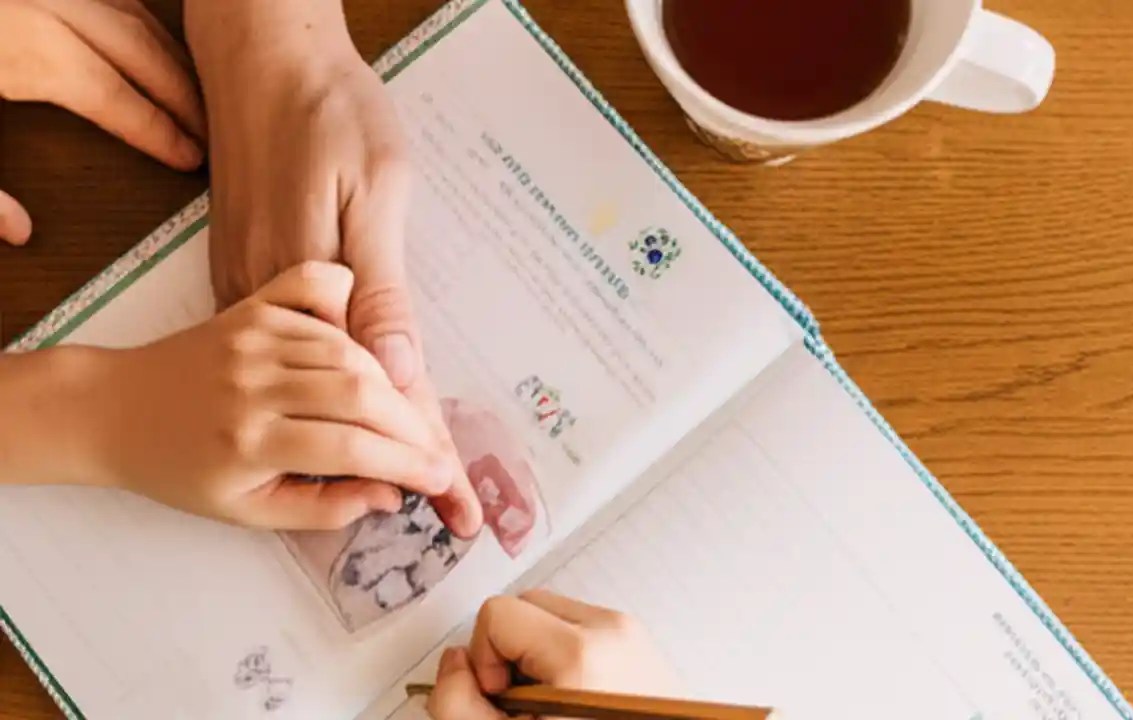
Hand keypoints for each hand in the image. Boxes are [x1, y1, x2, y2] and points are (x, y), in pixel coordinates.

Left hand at [0, 0, 203, 244]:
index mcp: (23, 47)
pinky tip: (140, 45)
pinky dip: (131, 20)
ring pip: (127, 8)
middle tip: (210, 130)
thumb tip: (18, 230)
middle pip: (137, 45)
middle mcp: (41, 3)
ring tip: (188, 90)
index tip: (191, 157)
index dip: (157, 129)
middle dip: (181, 90)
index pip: (113, 94)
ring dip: (165, 50)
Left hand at [82, 262, 457, 529]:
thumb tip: (388, 495)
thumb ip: (322, 508)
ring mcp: (253, 339)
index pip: (351, 447)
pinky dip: (358, 327)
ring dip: (391, 384)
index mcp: (249, 442)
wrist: (114, 410)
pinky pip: (322, 300)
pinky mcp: (252, 309)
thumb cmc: (180, 468)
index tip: (437, 478)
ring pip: (350, 350)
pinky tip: (373, 359)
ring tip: (405, 416)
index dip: (407, 463)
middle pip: (362, 393)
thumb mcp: (247, 511)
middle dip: (411, 424)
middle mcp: (253, 385)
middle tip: (433, 448)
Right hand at [184, 0, 481, 536]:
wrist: (261, 60)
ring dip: (372, 442)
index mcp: (306, 284)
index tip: (458, 504)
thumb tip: (398, 375)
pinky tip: (359, 422)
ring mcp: (249, 300)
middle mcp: (270, 308)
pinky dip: (334, 400)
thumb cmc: (327, 115)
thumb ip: (378, 289)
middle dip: (407, 463)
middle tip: (455, 506)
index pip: (378, 394)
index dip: (421, 451)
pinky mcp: (243, 286)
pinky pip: (294, 366)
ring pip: (318, 394)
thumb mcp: (369, 190)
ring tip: (417, 483)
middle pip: (349, 410)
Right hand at [429, 590, 679, 719]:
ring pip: (553, 616)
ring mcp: (632, 634)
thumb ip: (459, 703)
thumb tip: (455, 664)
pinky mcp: (642, 644)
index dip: (483, 658)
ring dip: (537, 656)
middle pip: (526, 604)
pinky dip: (566, 659)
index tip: (501, 699)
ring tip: (550, 708)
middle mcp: (613, 630)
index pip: (498, 612)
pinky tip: (573, 703)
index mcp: (582, 652)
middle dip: (508, 651)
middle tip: (521, 706)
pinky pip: (583, 630)